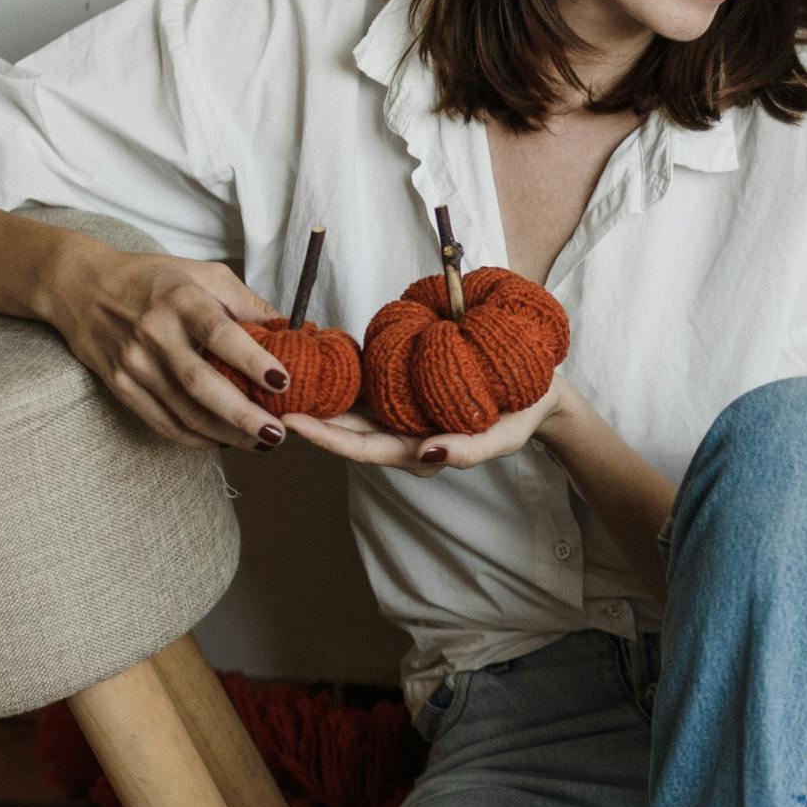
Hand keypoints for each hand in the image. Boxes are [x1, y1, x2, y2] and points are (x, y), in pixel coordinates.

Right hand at [38, 240, 292, 450]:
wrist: (81, 287)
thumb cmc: (154, 279)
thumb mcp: (203, 274)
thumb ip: (247, 302)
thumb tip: (292, 331)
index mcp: (180, 300)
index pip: (220, 334)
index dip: (253, 360)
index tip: (283, 381)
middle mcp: (154, 333)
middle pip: (201, 384)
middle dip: (242, 415)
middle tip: (278, 432)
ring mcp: (134, 364)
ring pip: (184, 412)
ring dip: (226, 434)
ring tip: (262, 442)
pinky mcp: (121, 386)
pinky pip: (163, 422)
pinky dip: (196, 439)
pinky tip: (224, 442)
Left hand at [281, 367, 570, 476]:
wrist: (539, 393)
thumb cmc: (522, 416)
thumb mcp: (503, 437)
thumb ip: (468, 451)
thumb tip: (426, 451)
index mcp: (418, 450)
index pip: (363, 449)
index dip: (327, 438)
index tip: (291, 422)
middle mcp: (402, 432)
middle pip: (346, 428)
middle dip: (308, 415)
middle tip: (267, 397)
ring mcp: (401, 408)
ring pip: (351, 405)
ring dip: (317, 394)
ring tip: (279, 374)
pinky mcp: (403, 384)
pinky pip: (367, 381)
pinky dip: (339, 372)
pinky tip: (312, 355)